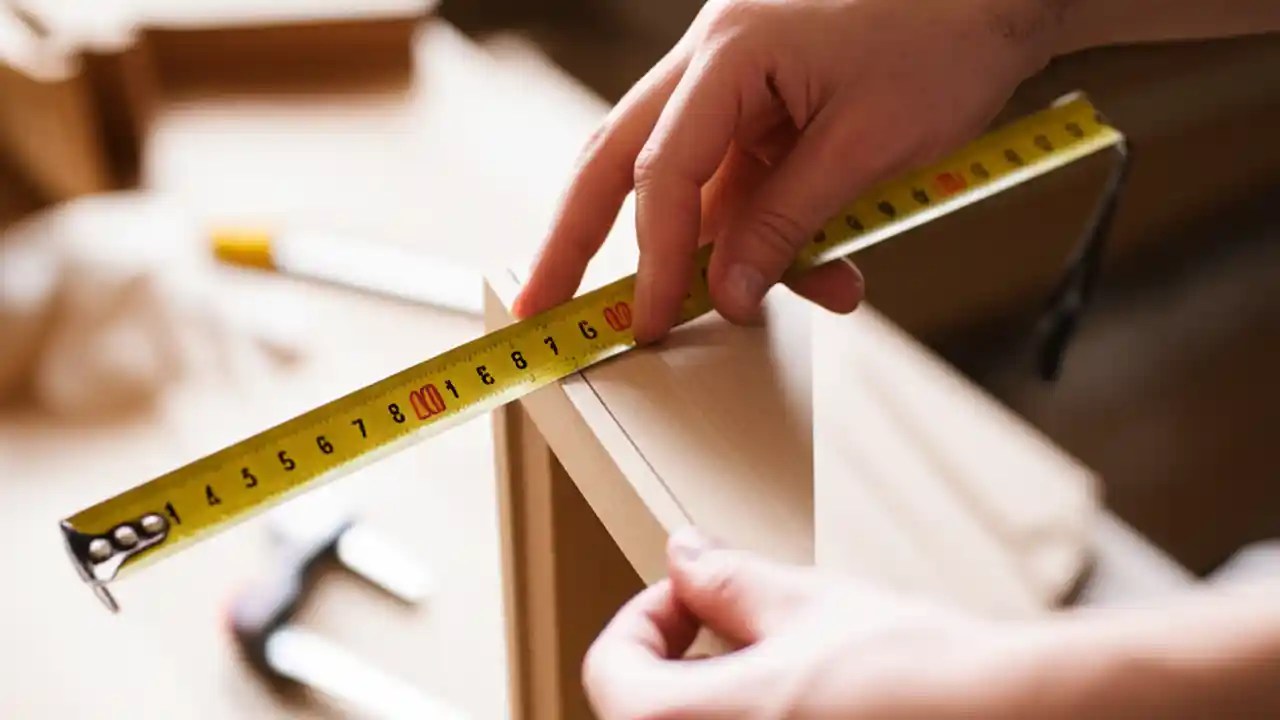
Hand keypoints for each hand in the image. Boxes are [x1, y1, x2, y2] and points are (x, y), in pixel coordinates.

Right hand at [513, 0, 1055, 340]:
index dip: (652, 256)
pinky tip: (821, 270)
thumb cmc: (943, 40)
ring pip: (686, 185)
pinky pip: (742, 188)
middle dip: (575, 238)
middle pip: (616, 158)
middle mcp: (713, 63)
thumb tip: (724, 294)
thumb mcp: (866, 147)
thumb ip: (786, 225)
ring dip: (713, 254)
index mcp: (731, 51)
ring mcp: (735, 87)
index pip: (663, 168)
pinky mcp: (764, 114)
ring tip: (753, 305)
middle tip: (537, 305)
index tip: (649, 321)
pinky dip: (766, 237)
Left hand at [583, 528, 1044, 718]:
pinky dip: (760, 717)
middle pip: (648, 708)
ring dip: (721, 691)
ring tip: (786, 659)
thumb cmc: (917, 677)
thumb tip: (685, 555)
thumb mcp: (806, 607)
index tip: (691, 592)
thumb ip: (726, 583)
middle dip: (684, 656)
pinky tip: (816, 699)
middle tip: (736, 622)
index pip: (612, 668)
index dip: (647, 615)